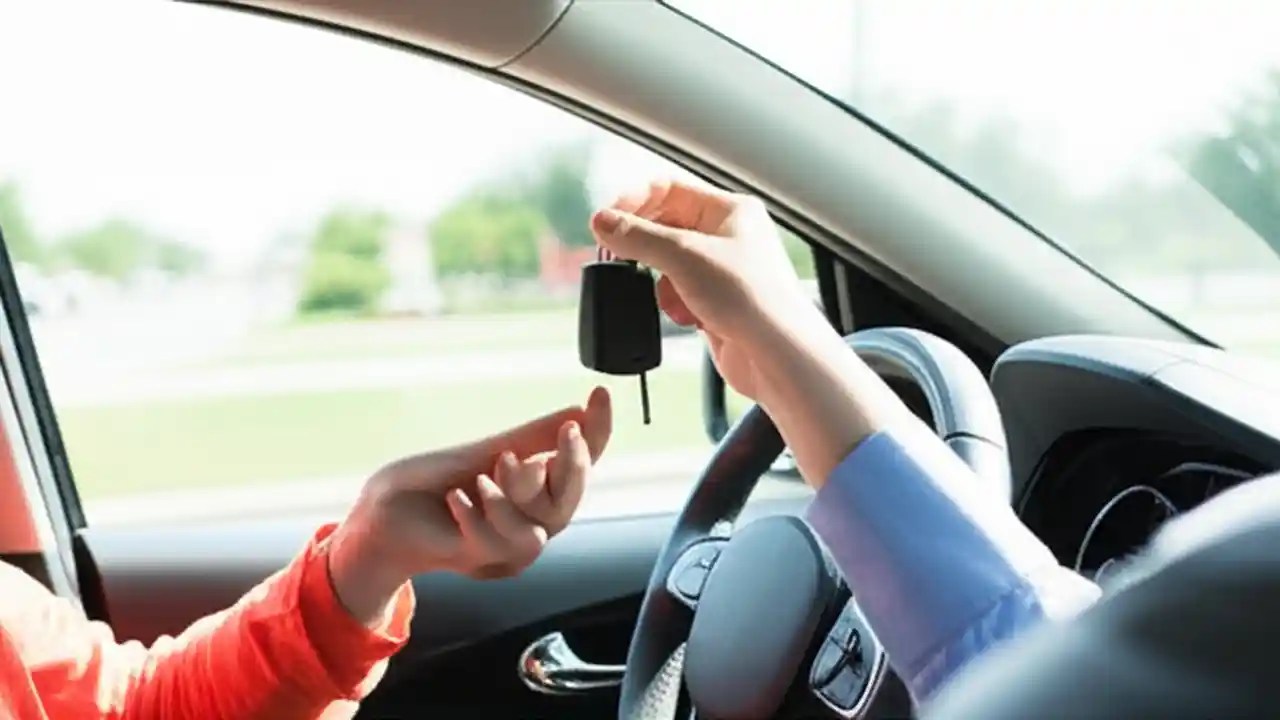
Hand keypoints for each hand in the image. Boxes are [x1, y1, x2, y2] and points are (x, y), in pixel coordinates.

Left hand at [328, 387, 611, 624]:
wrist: (381, 513)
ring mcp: (505, 545)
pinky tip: (457, 498)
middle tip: (567, 431)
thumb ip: (534, 438)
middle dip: (573, 465)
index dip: (597, 431)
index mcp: (534, 489)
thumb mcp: (486, 450)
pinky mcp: (477, 560)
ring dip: (518, 496)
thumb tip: (579, 410)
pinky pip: (496, 543)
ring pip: (538, 531)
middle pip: (571, 499)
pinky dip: (479, 516)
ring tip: (491, 468)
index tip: (601, 394)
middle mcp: (528, 519)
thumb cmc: (431, 480)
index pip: (579, 464)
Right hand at [592, 181, 910, 486]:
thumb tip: (602, 221)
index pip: (670, 189)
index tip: (607, 220)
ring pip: (668, 264)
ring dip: (660, 280)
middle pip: (665, 226)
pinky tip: (685, 315)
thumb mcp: (684, 257)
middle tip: (617, 255)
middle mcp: (729, 236)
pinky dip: (673, 303)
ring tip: (668, 293)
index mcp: (730, 210)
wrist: (777, 356)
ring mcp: (722, 272)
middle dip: (643, 245)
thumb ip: (637, 237)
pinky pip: (677, 294)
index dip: (634, 201)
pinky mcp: (716, 304)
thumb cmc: (753, 299)